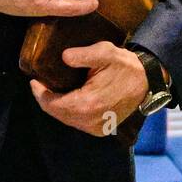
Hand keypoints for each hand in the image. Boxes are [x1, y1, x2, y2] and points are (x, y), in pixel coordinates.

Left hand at [29, 42, 148, 137]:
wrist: (147, 82)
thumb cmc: (125, 66)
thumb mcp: (105, 52)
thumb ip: (83, 54)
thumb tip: (64, 57)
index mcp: (88, 104)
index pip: (53, 104)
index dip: (39, 94)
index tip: (34, 80)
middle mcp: (90, 121)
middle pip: (57, 114)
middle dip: (46, 100)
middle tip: (40, 84)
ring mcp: (96, 128)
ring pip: (67, 120)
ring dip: (57, 107)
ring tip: (50, 90)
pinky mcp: (101, 129)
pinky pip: (77, 122)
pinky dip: (68, 112)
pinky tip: (66, 99)